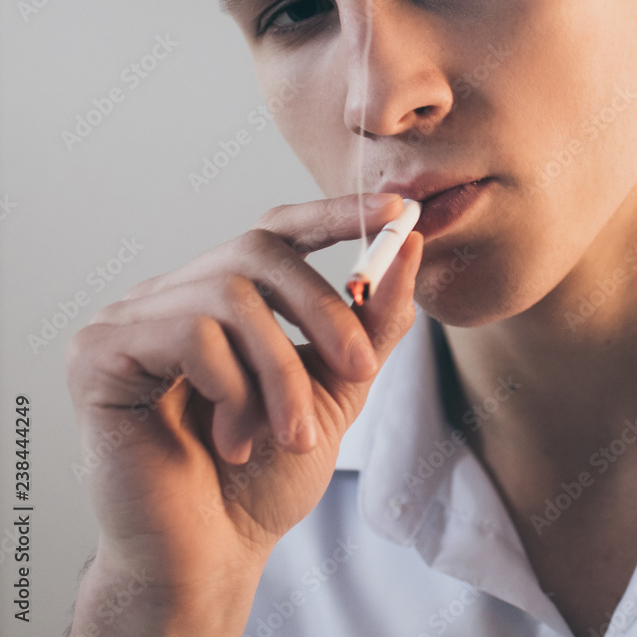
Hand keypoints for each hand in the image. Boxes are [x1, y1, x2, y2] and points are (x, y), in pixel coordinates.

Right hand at [66, 193, 421, 632]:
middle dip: (321, 307)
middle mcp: (176, 294)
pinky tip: (229, 436)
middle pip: (256, 249)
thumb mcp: (338, 390)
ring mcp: (132, 316)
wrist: (211, 555)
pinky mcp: (98, 350)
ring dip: (278, 370)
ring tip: (289, 434)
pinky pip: (186, 332)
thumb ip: (370, 324)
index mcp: (225, 298)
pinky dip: (229, 387)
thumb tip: (410, 250)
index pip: (276, 231)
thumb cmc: (265, 475)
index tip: (397, 209)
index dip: (334, 213)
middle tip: (359, 366)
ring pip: (227, 296)